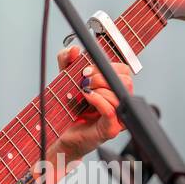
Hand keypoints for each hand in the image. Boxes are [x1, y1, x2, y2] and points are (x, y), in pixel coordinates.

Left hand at [45, 45, 133, 167]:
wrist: (59, 133)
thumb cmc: (67, 108)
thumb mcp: (65, 78)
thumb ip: (67, 61)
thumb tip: (74, 50)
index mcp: (113, 89)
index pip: (124, 71)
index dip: (108, 65)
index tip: (86, 68)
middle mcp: (119, 102)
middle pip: (125, 80)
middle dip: (102, 75)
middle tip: (84, 78)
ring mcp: (117, 117)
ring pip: (119, 94)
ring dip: (98, 87)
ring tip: (82, 90)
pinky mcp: (110, 129)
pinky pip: (111, 110)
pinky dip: (98, 99)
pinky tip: (86, 97)